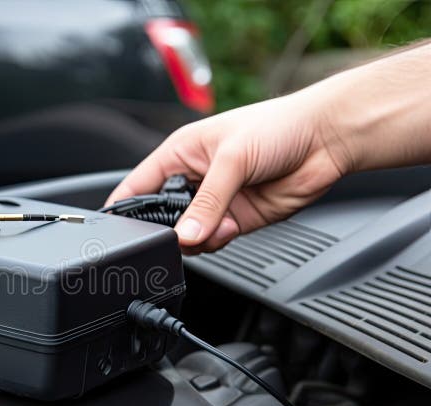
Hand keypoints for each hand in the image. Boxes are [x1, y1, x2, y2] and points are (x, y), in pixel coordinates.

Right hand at [105, 91, 350, 253]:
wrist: (327, 140)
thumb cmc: (279, 126)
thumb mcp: (232, 159)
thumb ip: (207, 202)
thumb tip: (185, 235)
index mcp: (180, 154)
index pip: (138, 186)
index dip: (124, 208)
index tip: (116, 231)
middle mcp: (194, 179)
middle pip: (162, 217)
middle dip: (169, 229)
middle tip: (183, 231)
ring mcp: (216, 202)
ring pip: (189, 235)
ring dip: (199, 238)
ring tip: (219, 224)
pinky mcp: (237, 220)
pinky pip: (215, 241)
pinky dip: (220, 241)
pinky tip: (234, 226)